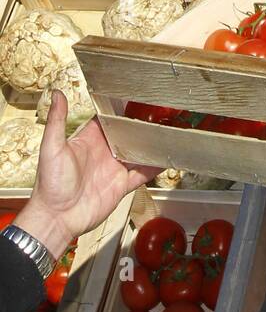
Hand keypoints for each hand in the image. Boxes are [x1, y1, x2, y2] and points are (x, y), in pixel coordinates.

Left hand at [15, 92, 158, 259]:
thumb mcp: (52, 148)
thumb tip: (56, 94)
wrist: (57, 218)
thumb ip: (57, 121)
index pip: (108, 118)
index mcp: (89, 139)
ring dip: (150, 143)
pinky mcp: (122, 185)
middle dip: (141, 123)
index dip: (120, 106)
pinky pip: (142, 174)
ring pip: (138, 151)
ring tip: (168, 130)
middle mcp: (104, 151)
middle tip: (160, 109)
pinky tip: (167, 158)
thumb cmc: (50, 184)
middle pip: (127, 133)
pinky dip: (155, 167)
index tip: (135, 93)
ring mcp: (114, 168)